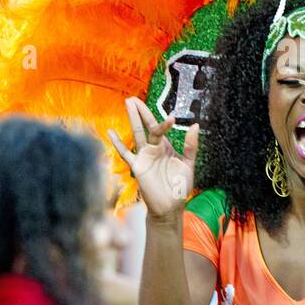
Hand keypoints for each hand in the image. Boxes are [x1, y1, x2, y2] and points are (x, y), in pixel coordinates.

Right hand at [107, 97, 198, 221]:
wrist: (170, 206)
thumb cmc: (179, 186)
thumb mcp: (189, 163)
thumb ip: (191, 145)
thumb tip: (195, 125)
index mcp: (165, 147)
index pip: (161, 128)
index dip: (164, 121)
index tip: (172, 117)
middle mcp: (153, 149)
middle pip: (146, 126)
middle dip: (141, 111)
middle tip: (134, 98)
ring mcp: (144, 156)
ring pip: (137, 134)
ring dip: (132, 119)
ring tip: (127, 103)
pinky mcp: (137, 167)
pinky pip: (125, 153)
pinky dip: (118, 143)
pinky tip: (110, 132)